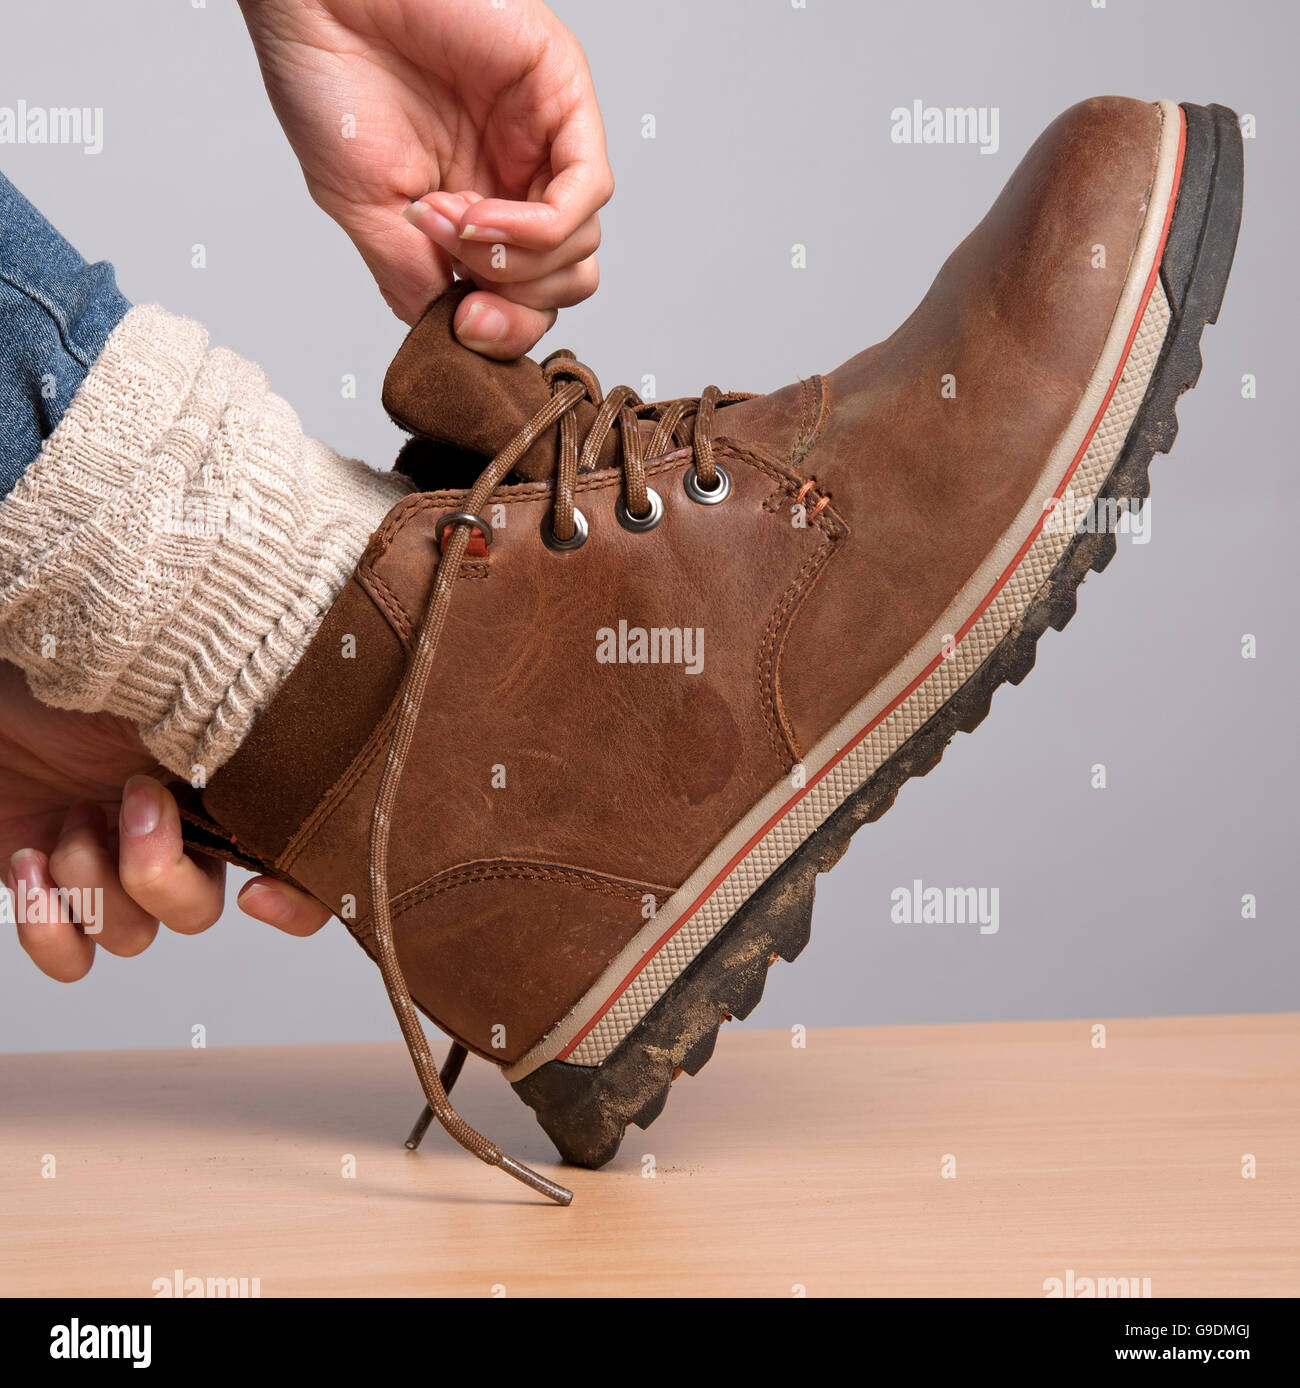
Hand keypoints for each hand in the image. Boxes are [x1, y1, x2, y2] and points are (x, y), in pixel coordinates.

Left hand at [0, 662, 329, 981]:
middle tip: (128, 802)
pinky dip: (48, 926)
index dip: (294, 903)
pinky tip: (30, 862)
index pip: (290, 867)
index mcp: (220, 792)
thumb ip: (222, 736)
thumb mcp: (166, 697)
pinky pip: (71, 959)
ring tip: (68, 816)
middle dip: (157, 872)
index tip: (254, 893)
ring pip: (131, 936)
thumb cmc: (72, 682)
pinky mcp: (51, 891)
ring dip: (91, 881)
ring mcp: (110, 868)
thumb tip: (273, 755)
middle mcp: (174, 838)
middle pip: (197, 914)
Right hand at [240, 0, 612, 356]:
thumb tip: (458, 336)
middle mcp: (518, 178)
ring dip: (511, 258)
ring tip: (443, 222)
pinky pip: (586, 192)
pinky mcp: (561, 94)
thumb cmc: (329, 84)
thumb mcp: (367, 213)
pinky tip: (479, 218)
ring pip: (581, 245)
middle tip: (449, 267)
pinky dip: (535, 228)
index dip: (506, 328)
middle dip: (513, 299)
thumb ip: (419, 281)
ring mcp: (544, 138)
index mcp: (478, 210)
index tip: (461, 327)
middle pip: (565, 280)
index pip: (529, 297)